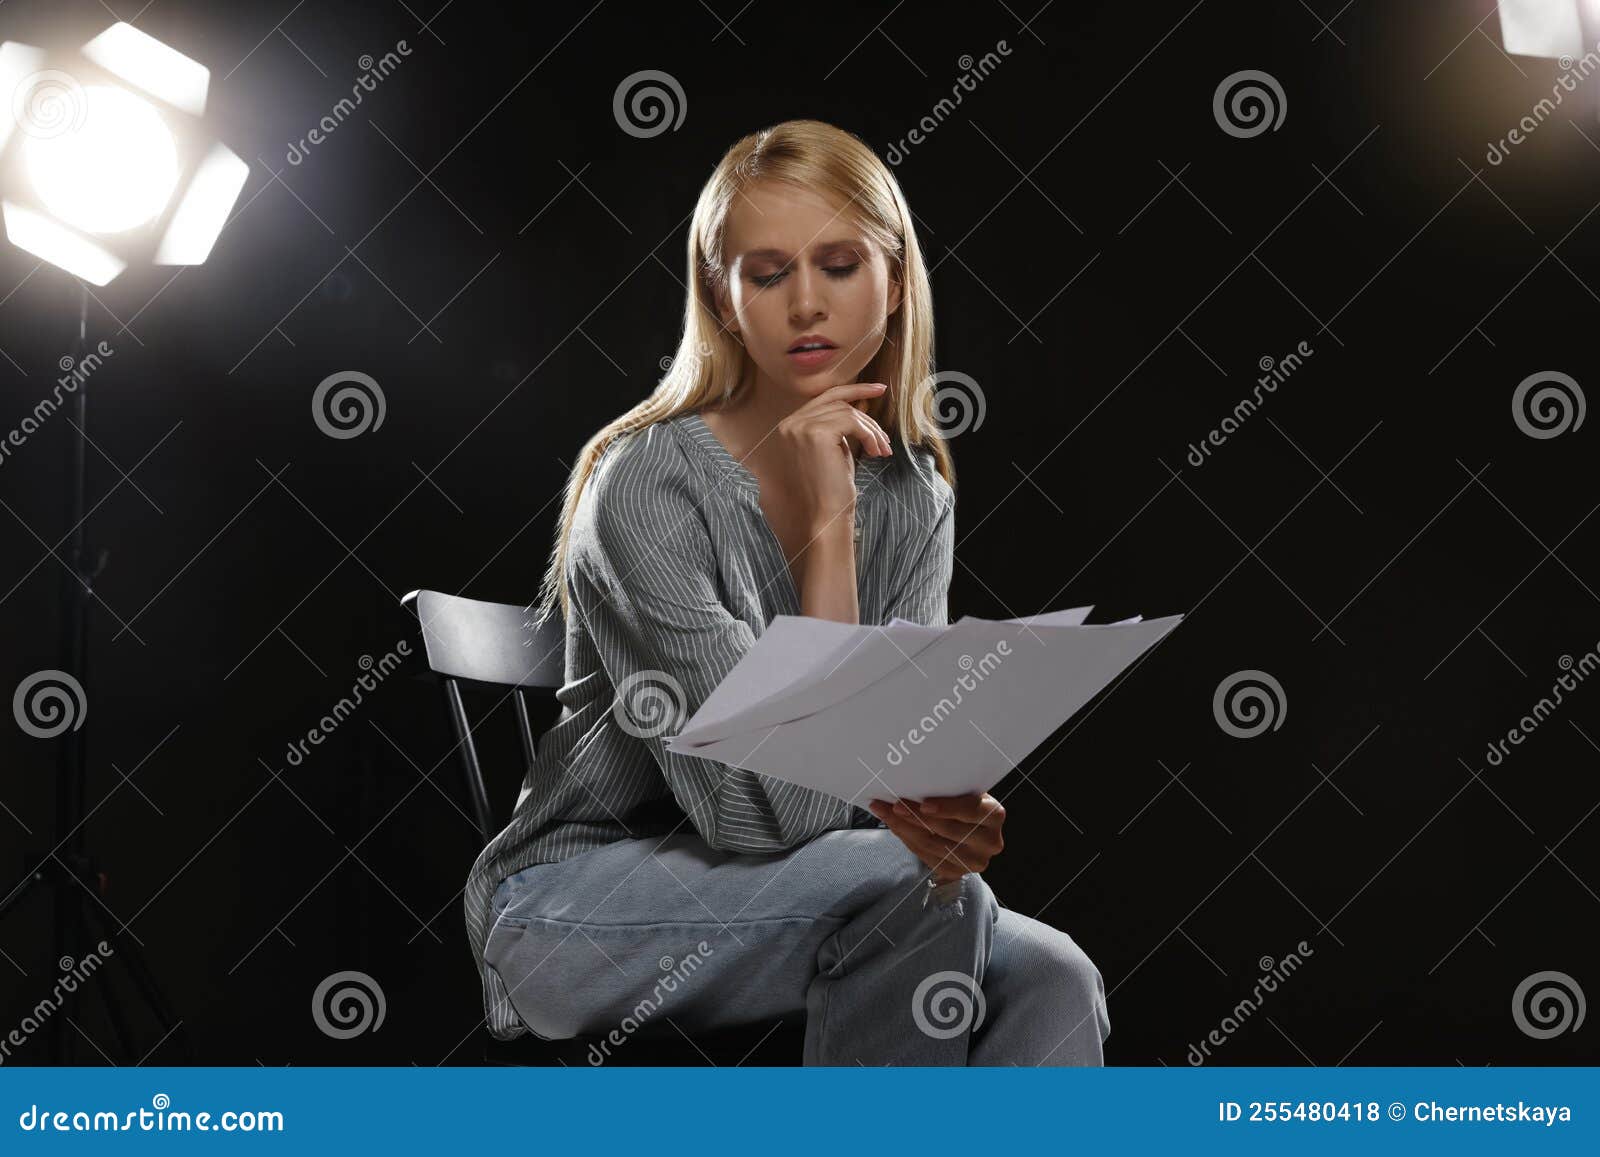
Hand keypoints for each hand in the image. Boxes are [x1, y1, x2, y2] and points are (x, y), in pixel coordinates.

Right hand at [769, 382, 892, 538]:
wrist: (827, 514)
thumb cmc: (832, 487)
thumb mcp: (837, 448)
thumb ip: (842, 424)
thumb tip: (862, 402)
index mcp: (790, 426)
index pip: (825, 397)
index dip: (854, 390)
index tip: (879, 389)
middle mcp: (790, 423)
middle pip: (838, 402)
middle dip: (867, 418)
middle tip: (885, 438)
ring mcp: (800, 427)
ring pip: (848, 412)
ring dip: (871, 430)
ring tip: (882, 450)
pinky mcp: (815, 434)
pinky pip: (852, 422)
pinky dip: (869, 435)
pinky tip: (875, 452)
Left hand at [866, 792, 1004, 883]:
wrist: (969, 829)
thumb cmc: (963, 803)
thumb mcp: (963, 792)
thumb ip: (948, 789)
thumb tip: (913, 783)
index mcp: (995, 815)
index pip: (971, 810)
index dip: (948, 808)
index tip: (925, 805)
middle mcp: (989, 842)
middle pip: (948, 829)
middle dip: (917, 816)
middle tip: (894, 805)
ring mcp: (974, 861)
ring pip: (932, 844)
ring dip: (905, 827)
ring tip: (886, 812)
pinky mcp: (956, 872)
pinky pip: (926, 855)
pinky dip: (907, 839)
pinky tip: (895, 826)